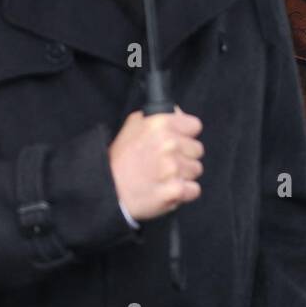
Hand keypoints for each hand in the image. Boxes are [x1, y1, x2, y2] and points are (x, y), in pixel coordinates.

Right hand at [109, 107, 203, 221]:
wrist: (108, 190)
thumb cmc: (121, 158)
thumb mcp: (134, 125)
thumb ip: (161, 116)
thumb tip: (180, 114)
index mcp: (161, 124)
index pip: (194, 126)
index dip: (186, 135)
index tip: (177, 142)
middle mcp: (169, 143)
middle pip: (197, 149)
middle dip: (184, 156)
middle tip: (165, 162)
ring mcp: (173, 168)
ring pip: (196, 169)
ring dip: (183, 174)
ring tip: (163, 176)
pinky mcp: (175, 190)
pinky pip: (194, 189)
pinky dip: (183, 192)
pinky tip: (167, 189)